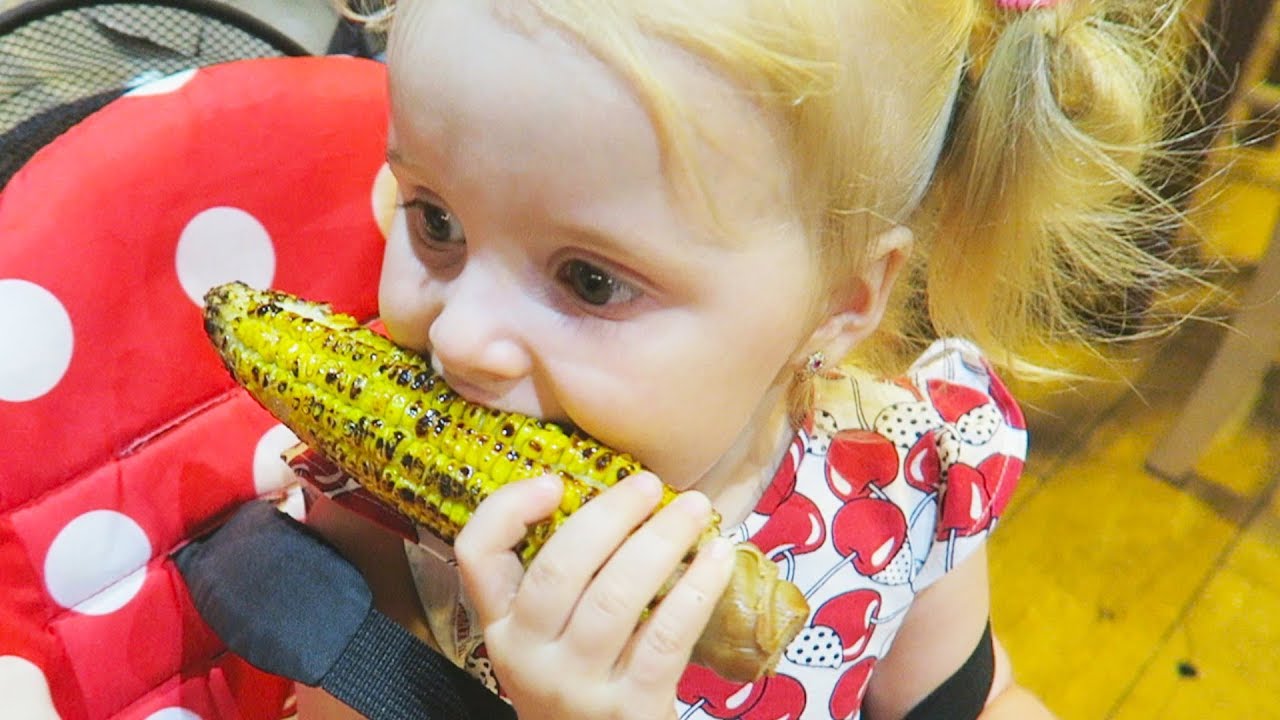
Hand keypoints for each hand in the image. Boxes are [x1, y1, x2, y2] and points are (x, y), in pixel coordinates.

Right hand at [453, 472, 735, 719]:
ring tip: (695, 509)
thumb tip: (620, 495)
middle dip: (610, 514)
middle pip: (558, 569)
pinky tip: (717, 557)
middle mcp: (528, 655)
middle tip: (651, 484)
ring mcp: (577, 685)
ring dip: (661, 541)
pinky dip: (697, 589)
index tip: (554, 482)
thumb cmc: (585, 680)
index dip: (508, 509)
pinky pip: (666, 636)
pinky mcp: (630, 708)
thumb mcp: (551, 637)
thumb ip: (565, 578)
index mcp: (502, 625)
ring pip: (616, 598)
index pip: (475, 556)